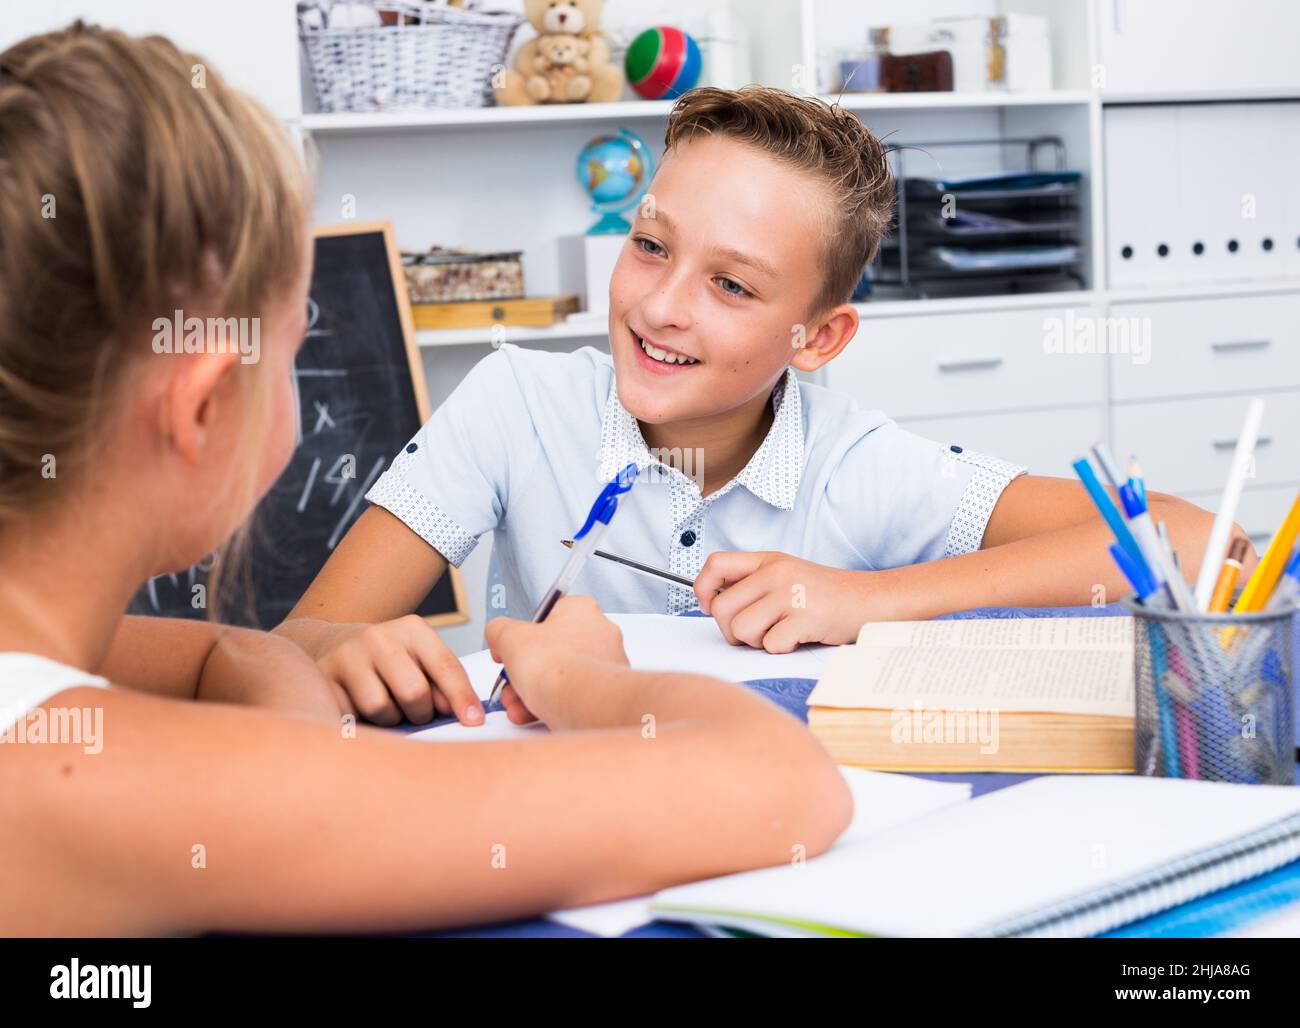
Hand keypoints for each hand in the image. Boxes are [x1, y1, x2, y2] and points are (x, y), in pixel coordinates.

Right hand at [318, 615, 479, 726]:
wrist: (334, 645)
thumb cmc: (390, 661)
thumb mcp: (421, 660)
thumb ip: (443, 684)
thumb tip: (461, 714)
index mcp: (412, 629)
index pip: (446, 666)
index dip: (463, 698)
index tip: (474, 721)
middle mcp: (379, 637)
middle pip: (414, 692)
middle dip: (421, 712)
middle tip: (416, 712)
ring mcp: (347, 655)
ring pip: (380, 708)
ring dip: (390, 719)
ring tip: (387, 708)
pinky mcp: (323, 677)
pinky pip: (350, 716)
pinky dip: (362, 721)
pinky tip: (361, 709)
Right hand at [484, 596, 628, 728]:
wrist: (582, 704)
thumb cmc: (558, 667)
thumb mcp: (509, 637)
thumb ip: (499, 630)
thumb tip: (497, 634)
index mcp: (581, 610)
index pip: (547, 615)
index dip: (523, 632)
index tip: (512, 646)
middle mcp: (599, 634)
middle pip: (550, 650)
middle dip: (524, 670)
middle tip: (510, 681)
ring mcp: (604, 664)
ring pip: (559, 676)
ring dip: (531, 691)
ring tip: (516, 704)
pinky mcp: (604, 692)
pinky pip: (571, 695)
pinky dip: (549, 704)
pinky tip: (530, 713)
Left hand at [694, 551, 883, 651]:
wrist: (872, 602)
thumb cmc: (827, 596)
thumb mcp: (787, 576)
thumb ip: (753, 584)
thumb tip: (710, 603)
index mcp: (769, 561)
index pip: (715, 564)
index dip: (702, 589)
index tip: (708, 605)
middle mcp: (777, 573)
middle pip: (721, 608)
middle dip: (733, 630)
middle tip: (756, 632)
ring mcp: (791, 594)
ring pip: (741, 630)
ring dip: (757, 642)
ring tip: (781, 633)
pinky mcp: (806, 618)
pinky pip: (771, 646)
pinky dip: (783, 650)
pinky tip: (800, 638)